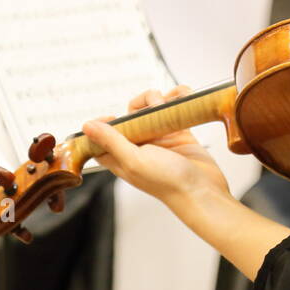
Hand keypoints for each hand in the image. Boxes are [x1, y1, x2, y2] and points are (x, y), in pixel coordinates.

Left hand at [81, 87, 230, 205]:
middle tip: (152, 107)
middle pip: (131, 115)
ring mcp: (161, 137)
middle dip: (140, 104)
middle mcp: (140, 146)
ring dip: (160, 98)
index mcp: (122, 156)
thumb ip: (111, 141)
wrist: (202, 191)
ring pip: (153, 107)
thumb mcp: (133, 161)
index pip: (103, 136)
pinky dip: (179, 98)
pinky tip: (182, 99)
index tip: (112, 117)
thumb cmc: (167, 182)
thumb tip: (87, 126)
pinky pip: (175, 108)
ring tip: (169, 104)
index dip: (104, 123)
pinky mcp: (179, 132)